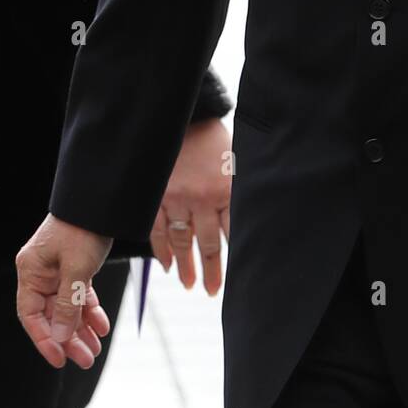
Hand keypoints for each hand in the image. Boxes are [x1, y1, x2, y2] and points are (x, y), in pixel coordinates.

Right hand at [16, 214, 112, 367]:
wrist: (102, 199)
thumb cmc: (84, 228)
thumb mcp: (77, 269)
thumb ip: (67, 305)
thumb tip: (59, 338)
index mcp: (31, 271)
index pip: (31, 315)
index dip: (44, 339)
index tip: (59, 360)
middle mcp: (40, 272)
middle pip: (50, 315)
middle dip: (68, 338)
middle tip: (86, 359)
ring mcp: (57, 270)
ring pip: (66, 308)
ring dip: (81, 328)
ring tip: (96, 348)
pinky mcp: (74, 266)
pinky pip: (79, 295)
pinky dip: (90, 310)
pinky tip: (102, 326)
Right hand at [150, 118, 231, 294]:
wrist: (182, 117)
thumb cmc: (213, 140)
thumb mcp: (234, 162)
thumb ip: (238, 190)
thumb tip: (252, 217)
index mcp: (224, 190)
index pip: (233, 233)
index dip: (236, 257)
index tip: (238, 276)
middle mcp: (201, 198)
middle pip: (208, 244)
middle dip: (210, 272)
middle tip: (211, 290)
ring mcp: (176, 199)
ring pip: (182, 242)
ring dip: (185, 267)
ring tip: (189, 283)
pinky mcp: (156, 197)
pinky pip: (157, 231)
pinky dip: (161, 250)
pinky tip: (166, 264)